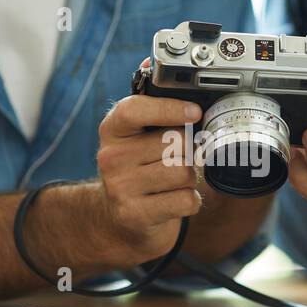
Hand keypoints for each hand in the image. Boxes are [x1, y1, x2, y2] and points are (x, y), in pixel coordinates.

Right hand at [96, 93, 203, 264]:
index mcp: (112, 129)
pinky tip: (175, 200)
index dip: (168, 108)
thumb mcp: (141, 137)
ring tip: (174, 181)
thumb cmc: (141, 168)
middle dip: (188, 150)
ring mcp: (120, 187)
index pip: (134, 110)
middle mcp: (111, 157)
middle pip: (175, 142)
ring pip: (183, 172)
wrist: (123, 217)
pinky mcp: (134, 214)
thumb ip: (159, 115)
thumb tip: (177, 90)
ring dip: (190, 178)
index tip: (195, 111)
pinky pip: (185, 200)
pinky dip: (190, 201)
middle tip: (180, 158)